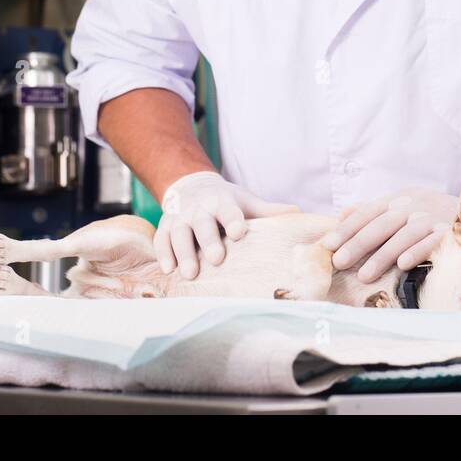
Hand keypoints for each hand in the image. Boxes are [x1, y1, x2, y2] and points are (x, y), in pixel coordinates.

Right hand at [155, 170, 299, 279]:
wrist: (191, 186)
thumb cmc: (226, 201)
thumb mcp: (246, 201)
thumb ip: (267, 211)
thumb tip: (298, 213)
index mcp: (222, 202)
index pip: (229, 210)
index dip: (233, 220)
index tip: (239, 232)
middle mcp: (199, 209)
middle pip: (203, 225)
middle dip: (209, 241)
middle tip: (216, 259)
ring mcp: (180, 218)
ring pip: (179, 234)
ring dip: (184, 253)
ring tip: (190, 274)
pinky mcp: (165, 227)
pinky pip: (161, 240)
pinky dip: (163, 254)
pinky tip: (168, 270)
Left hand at [321, 186, 460, 283]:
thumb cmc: (429, 215)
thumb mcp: (402, 206)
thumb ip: (373, 212)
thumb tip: (340, 215)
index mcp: (398, 198)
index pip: (367, 212)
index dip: (346, 228)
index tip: (327, 245)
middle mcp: (414, 204)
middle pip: (381, 223)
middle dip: (358, 243)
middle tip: (339, 262)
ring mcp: (432, 217)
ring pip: (403, 234)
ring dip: (382, 255)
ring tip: (364, 275)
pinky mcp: (450, 231)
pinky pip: (432, 241)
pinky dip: (417, 251)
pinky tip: (403, 265)